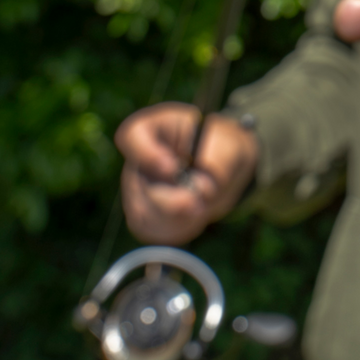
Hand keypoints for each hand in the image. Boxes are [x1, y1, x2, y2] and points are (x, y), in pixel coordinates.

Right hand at [115, 102, 258, 244]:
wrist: (223, 166)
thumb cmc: (220, 145)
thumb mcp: (227, 144)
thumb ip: (217, 162)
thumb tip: (202, 191)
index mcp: (153, 129)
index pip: (132, 136)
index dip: (146, 153)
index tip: (172, 167)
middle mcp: (139, 159)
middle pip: (139, 185)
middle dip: (170, 201)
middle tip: (196, 204)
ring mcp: (137, 188)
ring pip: (144, 213)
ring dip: (176, 218)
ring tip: (201, 207)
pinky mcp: (144, 214)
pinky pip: (151, 229)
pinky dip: (176, 228)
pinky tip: (194, 217)